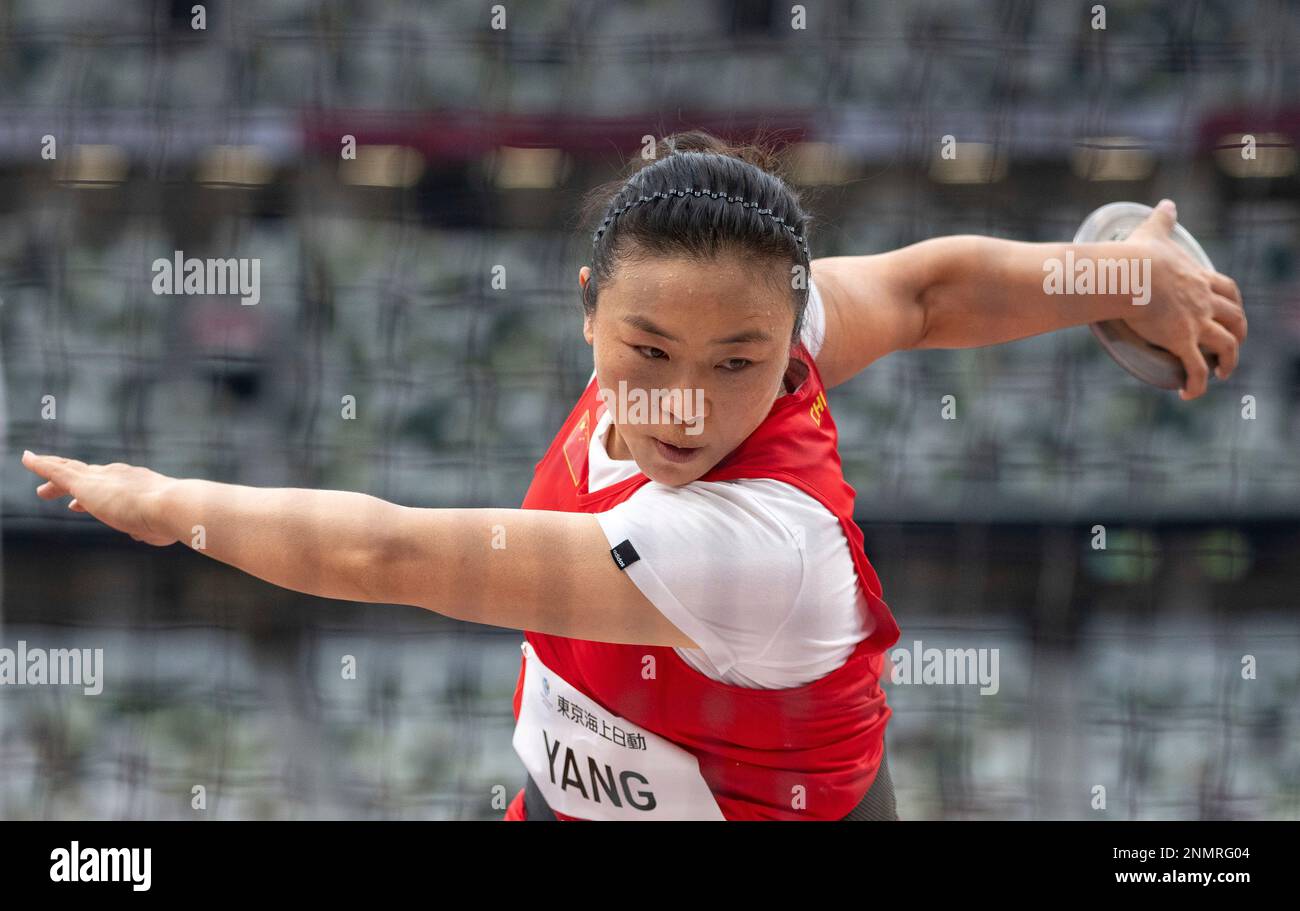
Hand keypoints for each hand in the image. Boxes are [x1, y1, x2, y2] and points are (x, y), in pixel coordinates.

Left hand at [21, 451, 178, 545]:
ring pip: (70, 470)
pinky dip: (41, 465)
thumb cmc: (170, 520)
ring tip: (35, 471)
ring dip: (52, 472)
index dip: (93, 495)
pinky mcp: (83, 483)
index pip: (110, 486)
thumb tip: (140, 534)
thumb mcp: (157, 528)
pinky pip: (57, 472)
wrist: (170, 506)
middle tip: (51, 489)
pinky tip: (27, 459)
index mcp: (138, 485)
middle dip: (71, 480)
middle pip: (88, 475)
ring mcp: (101, 478)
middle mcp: (119, 475)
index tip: (77, 504)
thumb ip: (145, 529)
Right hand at [1120, 199, 1247, 399]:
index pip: (1227, 290)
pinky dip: (1197, 384)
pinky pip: (1196, 368)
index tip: (1229, 312)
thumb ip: (1162, 219)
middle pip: (1235, 319)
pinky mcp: (1182, 340)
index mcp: (1198, 279)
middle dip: (1238, 332)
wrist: (1130, 274)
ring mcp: (1196, 322)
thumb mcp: (1154, 232)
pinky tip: (1190, 395)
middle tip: (1231, 345)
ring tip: (1220, 373)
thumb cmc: (1137, 255)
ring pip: (1226, 345)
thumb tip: (1166, 203)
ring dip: (1227, 362)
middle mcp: (1204, 302)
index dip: (1231, 303)